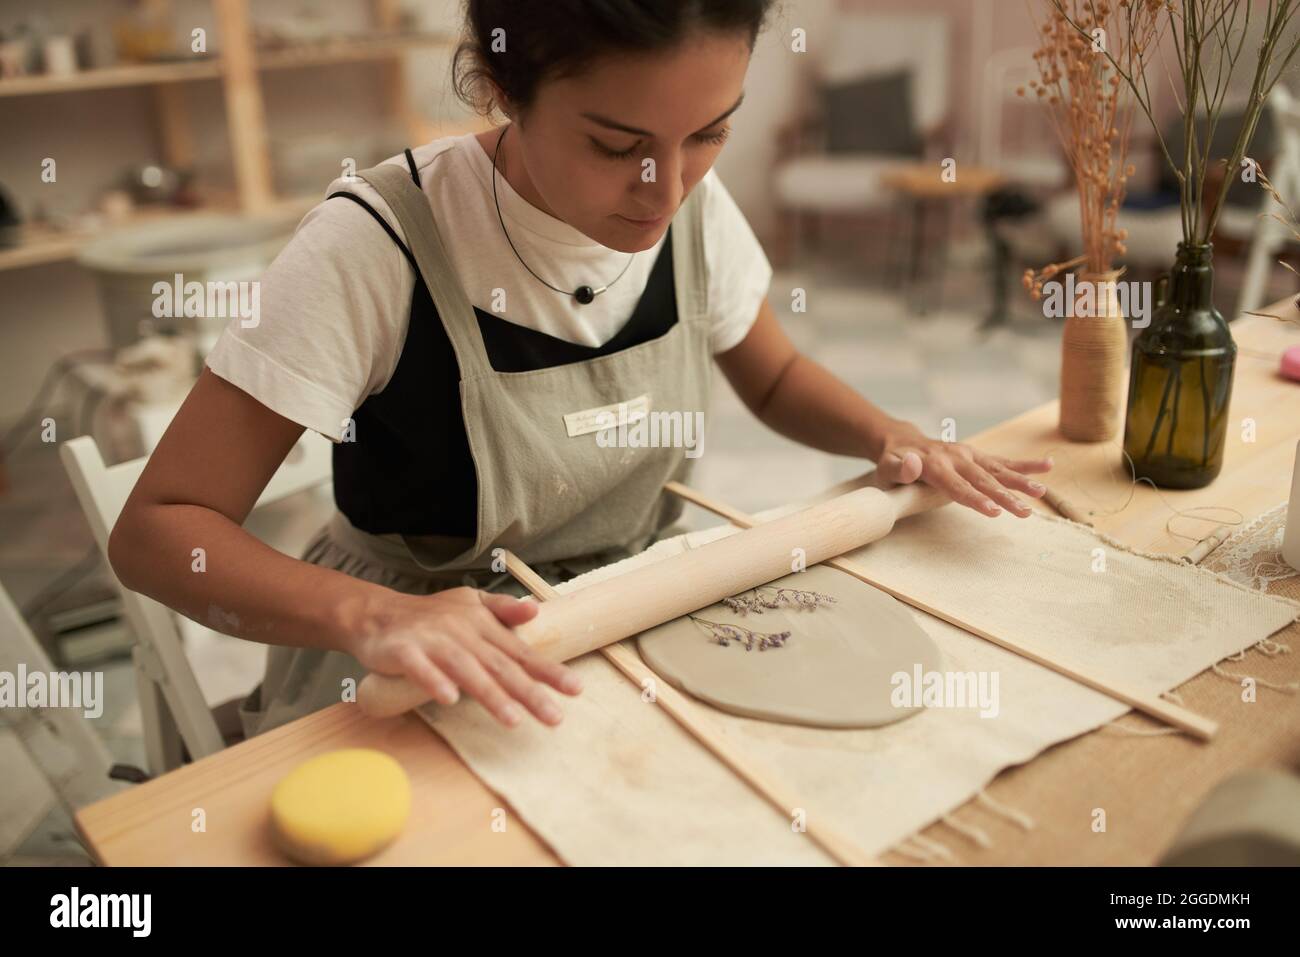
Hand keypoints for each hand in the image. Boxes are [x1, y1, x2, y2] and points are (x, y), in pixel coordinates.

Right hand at [355, 587, 581, 727]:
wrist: (375, 613)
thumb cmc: (429, 615)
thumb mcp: (469, 604)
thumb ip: (502, 610)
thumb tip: (535, 611)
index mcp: (481, 626)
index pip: (520, 652)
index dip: (548, 671)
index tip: (576, 690)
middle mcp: (461, 633)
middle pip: (499, 665)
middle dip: (528, 691)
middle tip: (554, 716)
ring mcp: (432, 641)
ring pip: (465, 669)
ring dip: (489, 694)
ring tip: (512, 719)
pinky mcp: (403, 650)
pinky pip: (420, 668)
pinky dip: (434, 682)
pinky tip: (449, 699)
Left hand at [873, 423, 1052, 517]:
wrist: (901, 441)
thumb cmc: (892, 462)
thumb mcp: (887, 466)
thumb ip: (900, 468)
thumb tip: (911, 463)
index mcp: (935, 465)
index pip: (957, 487)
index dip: (976, 499)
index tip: (994, 511)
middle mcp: (956, 458)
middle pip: (983, 481)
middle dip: (1005, 497)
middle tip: (1025, 512)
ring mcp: (968, 455)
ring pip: (998, 470)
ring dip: (1021, 482)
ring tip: (1041, 493)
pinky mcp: (976, 456)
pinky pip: (1002, 461)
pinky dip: (1024, 464)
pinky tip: (1047, 466)